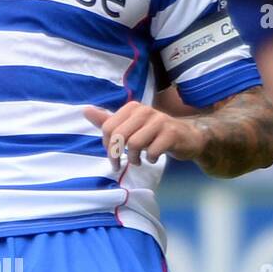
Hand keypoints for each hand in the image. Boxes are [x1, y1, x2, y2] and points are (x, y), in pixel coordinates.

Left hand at [84, 102, 203, 167]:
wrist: (187, 137)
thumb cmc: (154, 133)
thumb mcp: (130, 127)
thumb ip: (108, 120)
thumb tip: (85, 110)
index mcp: (132, 107)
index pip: (108, 127)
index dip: (107, 146)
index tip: (112, 156)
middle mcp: (145, 110)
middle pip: (119, 136)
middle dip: (116, 155)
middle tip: (119, 164)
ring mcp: (159, 121)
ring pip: (135, 144)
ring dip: (133, 158)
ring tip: (137, 160)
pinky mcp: (171, 133)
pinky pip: (152, 151)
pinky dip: (150, 159)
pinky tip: (152, 158)